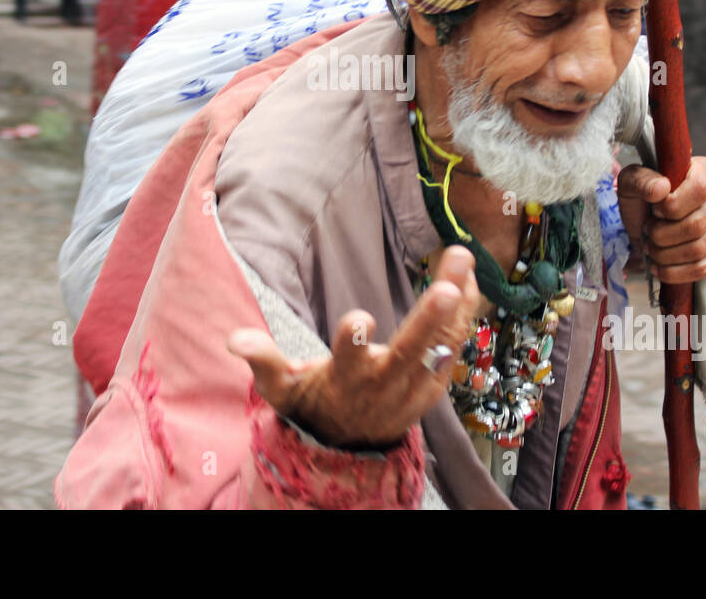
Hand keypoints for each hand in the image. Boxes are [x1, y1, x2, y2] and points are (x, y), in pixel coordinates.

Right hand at [228, 245, 479, 448]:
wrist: (352, 447)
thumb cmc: (314, 405)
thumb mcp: (283, 390)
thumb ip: (264, 361)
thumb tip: (236, 339)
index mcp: (346, 383)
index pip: (350, 362)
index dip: (353, 342)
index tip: (358, 319)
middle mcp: (385, 385)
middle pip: (409, 354)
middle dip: (428, 321)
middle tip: (447, 288)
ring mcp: (415, 386)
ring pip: (441, 344)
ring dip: (455, 302)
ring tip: (461, 259)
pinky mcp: (434, 382)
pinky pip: (454, 344)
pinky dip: (465, 312)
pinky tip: (469, 278)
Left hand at [617, 156, 705, 284]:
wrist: (643, 222)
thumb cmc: (640, 198)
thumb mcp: (630, 183)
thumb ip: (641, 181)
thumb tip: (662, 188)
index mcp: (704, 170)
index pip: (699, 189)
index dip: (673, 205)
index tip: (654, 211)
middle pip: (697, 225)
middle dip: (663, 235)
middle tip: (646, 233)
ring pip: (699, 249)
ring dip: (665, 255)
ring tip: (650, 248)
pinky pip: (704, 267)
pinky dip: (676, 272)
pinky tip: (659, 267)